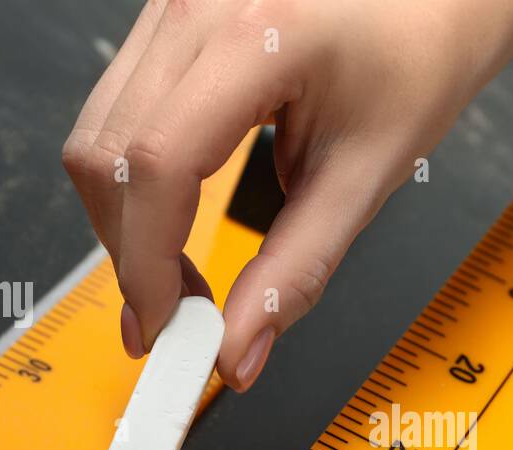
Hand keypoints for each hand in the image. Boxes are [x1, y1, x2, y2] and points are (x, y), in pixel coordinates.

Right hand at [63, 0, 512, 389]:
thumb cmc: (416, 61)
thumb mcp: (367, 176)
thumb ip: (298, 270)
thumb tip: (239, 352)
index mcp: (258, 35)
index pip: (158, 164)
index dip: (146, 263)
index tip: (165, 328)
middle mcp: (195, 6)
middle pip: (107, 156)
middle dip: (129, 254)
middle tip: (176, 320)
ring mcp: (170, 5)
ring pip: (96, 136)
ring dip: (124, 223)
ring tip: (177, 276)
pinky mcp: (164, 21)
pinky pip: (115, 112)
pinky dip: (132, 183)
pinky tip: (173, 219)